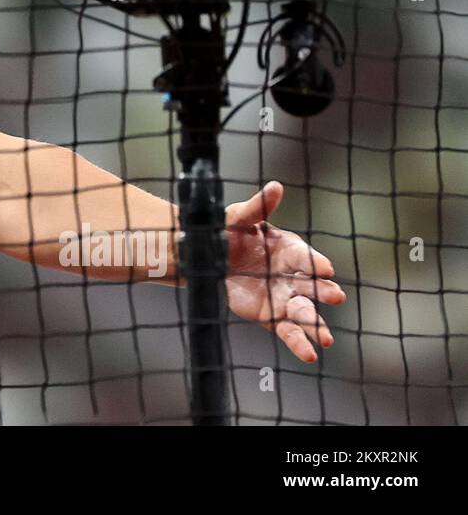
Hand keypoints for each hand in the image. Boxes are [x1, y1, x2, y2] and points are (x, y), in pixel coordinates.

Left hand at [223, 181, 346, 362]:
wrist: (204, 256)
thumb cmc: (226, 231)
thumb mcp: (238, 217)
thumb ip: (259, 207)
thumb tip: (276, 186)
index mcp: (289, 250)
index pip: (305, 258)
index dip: (314, 263)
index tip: (325, 269)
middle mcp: (292, 275)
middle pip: (312, 287)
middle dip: (324, 292)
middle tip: (336, 297)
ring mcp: (283, 297)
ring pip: (303, 313)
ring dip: (315, 325)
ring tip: (325, 338)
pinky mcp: (270, 316)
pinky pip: (286, 330)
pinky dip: (298, 343)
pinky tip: (310, 355)